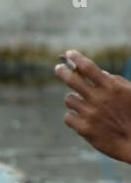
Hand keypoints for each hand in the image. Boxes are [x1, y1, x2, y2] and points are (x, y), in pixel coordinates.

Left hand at [56, 49, 130, 164]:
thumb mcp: (130, 93)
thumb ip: (113, 82)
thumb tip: (96, 72)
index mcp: (112, 87)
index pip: (88, 67)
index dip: (77, 58)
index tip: (69, 53)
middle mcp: (98, 98)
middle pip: (72, 80)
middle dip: (62, 71)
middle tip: (58, 68)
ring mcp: (89, 113)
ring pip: (70, 99)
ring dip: (75, 99)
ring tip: (87, 106)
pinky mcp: (83, 128)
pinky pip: (68, 116)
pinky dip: (74, 116)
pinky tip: (84, 119)